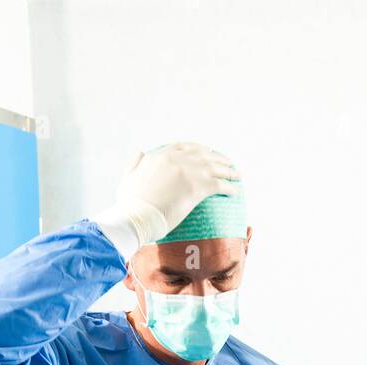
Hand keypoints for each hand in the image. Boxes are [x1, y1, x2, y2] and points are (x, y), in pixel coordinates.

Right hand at [113, 143, 239, 245]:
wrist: (136, 216)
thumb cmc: (130, 205)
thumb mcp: (128, 178)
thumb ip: (135, 163)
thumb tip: (140, 150)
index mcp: (160, 155)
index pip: (184, 146)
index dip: (198, 149)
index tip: (207, 152)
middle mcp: (176, 158)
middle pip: (204, 154)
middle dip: (218, 158)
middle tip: (227, 163)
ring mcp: (188, 171)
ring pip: (215, 167)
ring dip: (229, 170)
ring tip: (238, 175)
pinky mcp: (197, 187)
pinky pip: (219, 185)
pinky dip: (229, 187)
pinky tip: (236, 191)